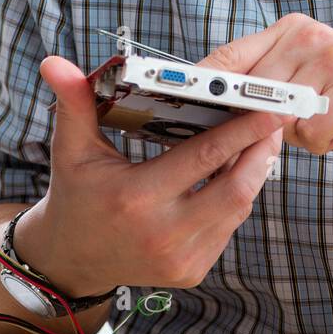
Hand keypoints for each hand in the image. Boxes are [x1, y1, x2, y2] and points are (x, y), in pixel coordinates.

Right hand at [16, 56, 290, 294]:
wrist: (72, 259)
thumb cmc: (75, 194)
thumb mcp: (71, 149)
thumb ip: (73, 103)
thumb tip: (56, 62)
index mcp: (136, 199)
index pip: (203, 158)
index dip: (242, 130)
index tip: (270, 107)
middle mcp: (163, 234)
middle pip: (235, 189)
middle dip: (261, 150)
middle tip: (276, 118)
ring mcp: (181, 259)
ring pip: (238, 209)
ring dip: (255, 172)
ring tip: (263, 139)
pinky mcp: (193, 271)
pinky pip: (229, 227)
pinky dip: (238, 196)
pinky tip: (240, 171)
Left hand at [198, 12, 332, 175]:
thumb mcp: (303, 92)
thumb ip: (264, 91)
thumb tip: (211, 110)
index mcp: (291, 30)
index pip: (230, 55)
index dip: (201, 82)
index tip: (173, 104)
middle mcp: (310, 34)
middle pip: (250, 89)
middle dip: (259, 122)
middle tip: (295, 128)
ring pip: (279, 114)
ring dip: (299, 134)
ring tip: (328, 123)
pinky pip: (309, 129)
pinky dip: (321, 143)